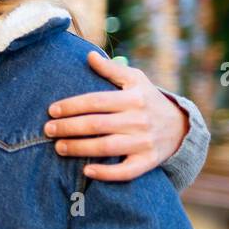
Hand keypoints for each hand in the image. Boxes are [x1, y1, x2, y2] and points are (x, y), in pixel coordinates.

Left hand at [44, 50, 189, 181]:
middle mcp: (139, 120)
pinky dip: (107, 173)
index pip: (96, 101)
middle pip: (96, 125)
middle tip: (48, 130)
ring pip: (106, 147)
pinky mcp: (148, 161)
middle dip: (69, 127)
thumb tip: (89, 55)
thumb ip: (111, 69)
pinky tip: (87, 171)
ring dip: (79, 148)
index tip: (52, 110)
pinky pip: (126, 171)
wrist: (180, 127)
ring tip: (58, 147)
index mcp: (134, 98)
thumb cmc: (148, 100)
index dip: (71, 106)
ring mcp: (144, 142)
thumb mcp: (135, 80)